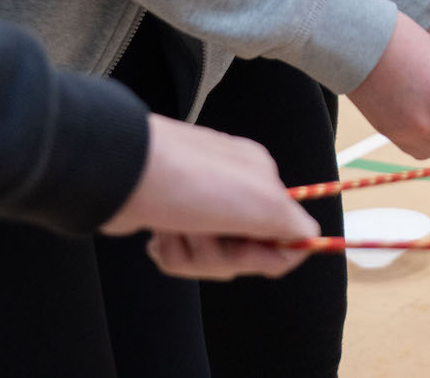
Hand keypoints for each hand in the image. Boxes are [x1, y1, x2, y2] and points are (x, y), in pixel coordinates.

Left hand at [103, 116, 316, 280]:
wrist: (119, 175)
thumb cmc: (192, 184)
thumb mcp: (260, 203)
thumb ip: (292, 224)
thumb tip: (309, 241)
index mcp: (262, 179)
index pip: (284, 236)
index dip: (263, 254)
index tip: (241, 249)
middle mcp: (234, 188)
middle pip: (244, 251)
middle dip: (218, 255)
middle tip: (200, 234)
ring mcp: (199, 201)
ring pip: (208, 255)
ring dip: (189, 253)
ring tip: (172, 230)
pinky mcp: (168, 214)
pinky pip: (180, 250)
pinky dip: (169, 250)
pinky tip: (157, 235)